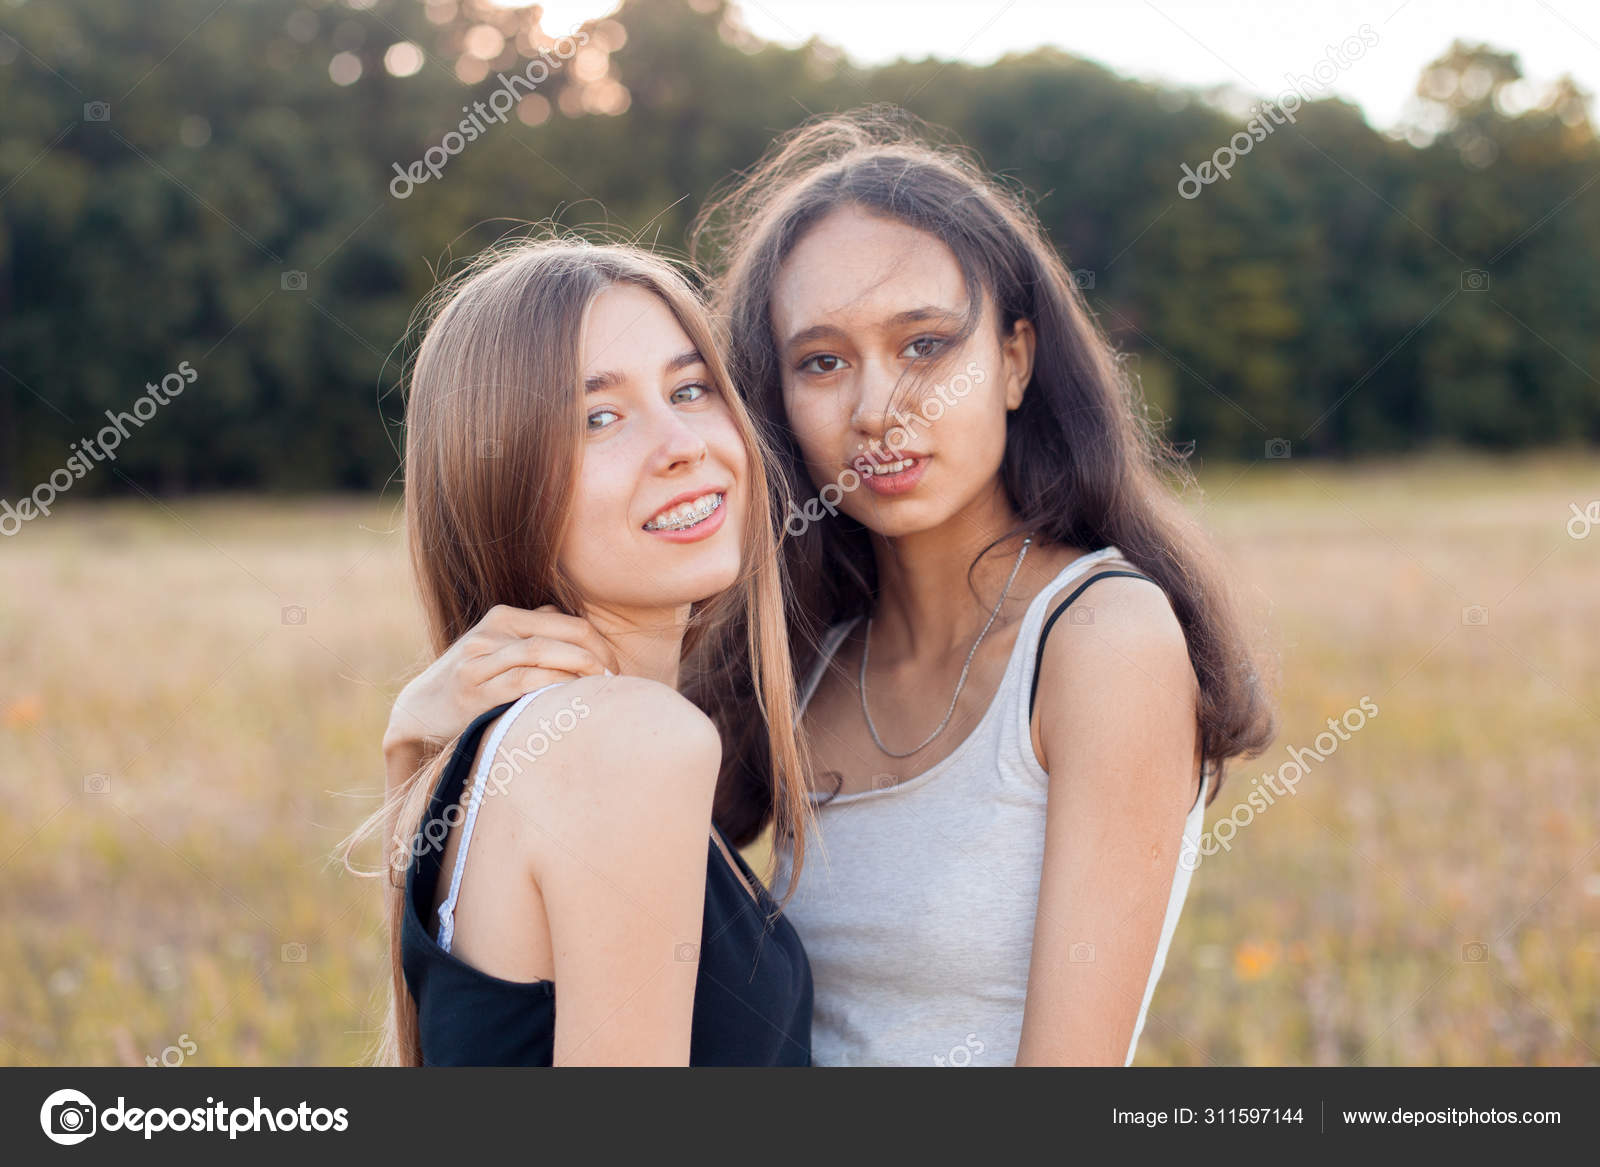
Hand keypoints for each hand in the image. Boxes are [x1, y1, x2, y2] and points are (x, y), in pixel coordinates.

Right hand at [384, 604, 618, 758]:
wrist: (421, 709)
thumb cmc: (474, 679)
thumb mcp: (500, 646)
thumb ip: (536, 631)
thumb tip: (578, 625)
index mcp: (506, 616)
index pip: (572, 623)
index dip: (602, 646)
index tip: (616, 670)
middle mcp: (493, 631)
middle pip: (565, 635)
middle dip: (599, 658)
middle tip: (616, 683)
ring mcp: (480, 659)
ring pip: (544, 654)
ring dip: (581, 673)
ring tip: (600, 692)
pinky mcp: (473, 689)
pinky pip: (523, 682)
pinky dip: (552, 688)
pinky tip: (569, 701)